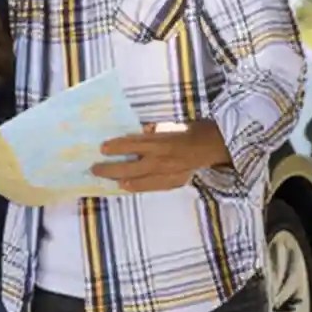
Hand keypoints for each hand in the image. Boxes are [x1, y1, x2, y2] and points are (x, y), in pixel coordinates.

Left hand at [91, 121, 228, 192]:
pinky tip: (127, 187)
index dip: (116, 147)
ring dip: (122, 180)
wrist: (217, 146)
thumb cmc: (192, 130)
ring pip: (140, 181)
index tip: (102, 148)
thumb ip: (154, 129)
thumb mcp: (172, 124)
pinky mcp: (175, 182)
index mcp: (162, 142)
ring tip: (108, 180)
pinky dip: (139, 187)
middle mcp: (163, 160)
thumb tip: (138, 130)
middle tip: (95, 168)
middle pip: (131, 167)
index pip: (133, 145)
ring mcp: (169, 174)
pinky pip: (153, 187)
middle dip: (111, 169)